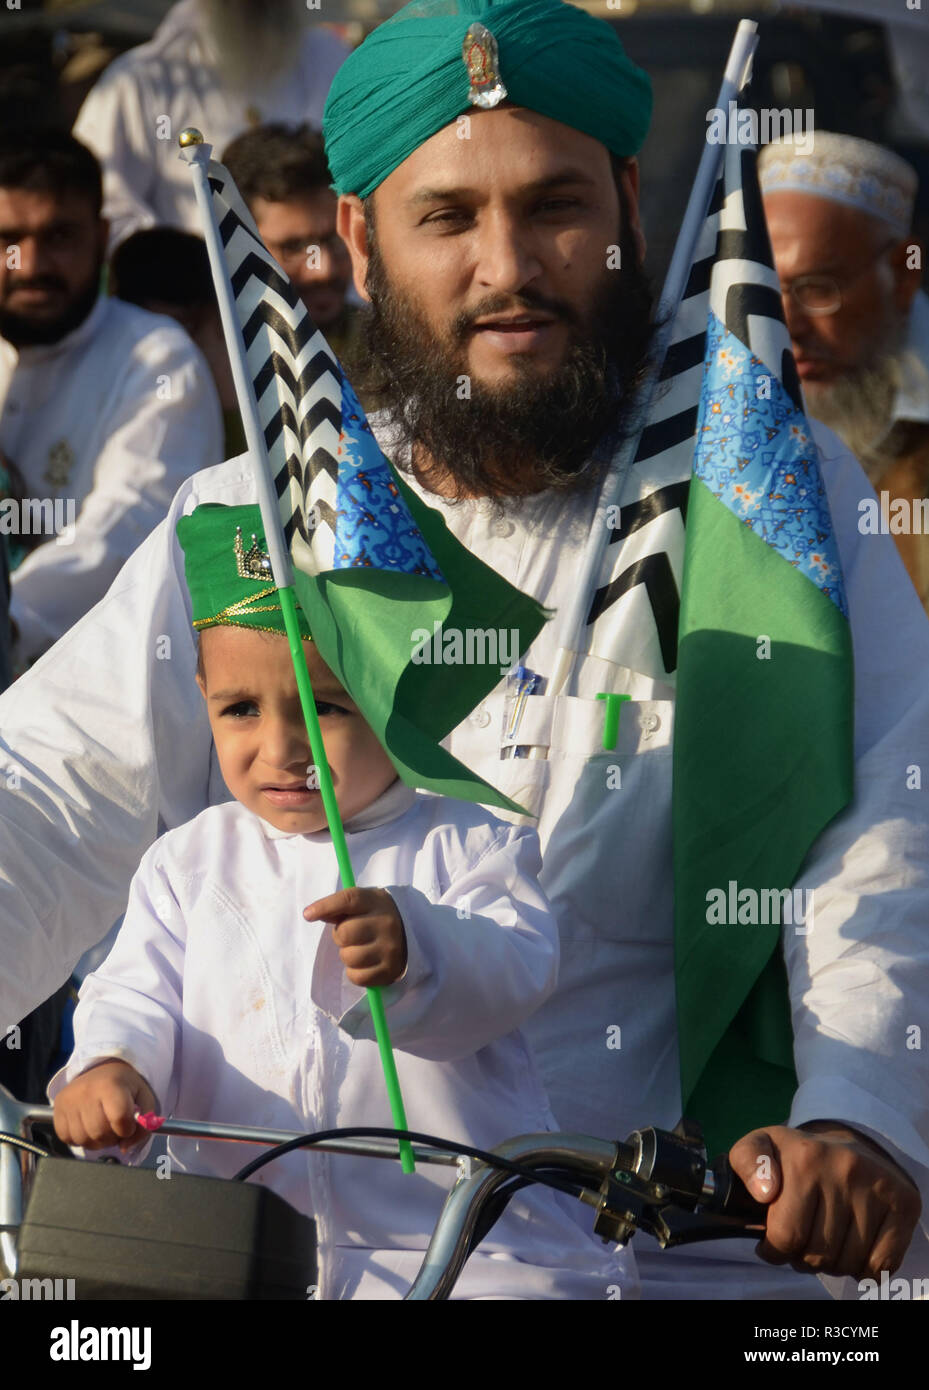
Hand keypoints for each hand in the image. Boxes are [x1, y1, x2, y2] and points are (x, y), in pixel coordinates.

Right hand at [53, 1059, 156, 1152]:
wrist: (101, 1070)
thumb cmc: (124, 1086)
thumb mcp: (144, 1098)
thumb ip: (144, 1124)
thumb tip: (125, 1147)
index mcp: (110, 1085)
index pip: (120, 1118)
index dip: (128, 1129)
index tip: (129, 1124)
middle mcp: (86, 1092)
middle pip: (99, 1133)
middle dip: (112, 1137)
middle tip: (115, 1127)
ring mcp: (68, 1101)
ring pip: (83, 1139)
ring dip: (96, 1141)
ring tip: (102, 1127)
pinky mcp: (57, 1110)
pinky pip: (67, 1139)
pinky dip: (80, 1140)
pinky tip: (88, 1127)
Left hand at [304, 886, 406, 987]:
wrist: (412, 934)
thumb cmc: (375, 917)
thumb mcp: (363, 904)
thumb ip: (339, 907)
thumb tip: (311, 914)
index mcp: (376, 902)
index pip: (348, 899)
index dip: (325, 906)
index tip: (307, 914)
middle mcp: (386, 923)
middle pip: (344, 933)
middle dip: (341, 936)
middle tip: (351, 935)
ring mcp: (390, 948)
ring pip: (348, 957)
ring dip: (348, 955)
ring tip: (360, 949)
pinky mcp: (390, 970)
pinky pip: (356, 977)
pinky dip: (355, 972)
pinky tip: (366, 963)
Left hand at [729, 1121, 921, 1278]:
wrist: (848, 1143)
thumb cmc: (797, 1156)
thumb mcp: (760, 1147)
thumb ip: (746, 1163)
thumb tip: (764, 1193)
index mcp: (805, 1158)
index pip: (785, 1236)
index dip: (774, 1250)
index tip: (774, 1243)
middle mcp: (845, 1169)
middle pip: (817, 1254)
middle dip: (803, 1257)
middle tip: (802, 1241)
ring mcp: (878, 1186)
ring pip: (847, 1263)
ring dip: (832, 1264)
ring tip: (825, 1241)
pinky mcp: (904, 1204)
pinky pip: (881, 1265)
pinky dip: (864, 1268)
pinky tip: (853, 1246)